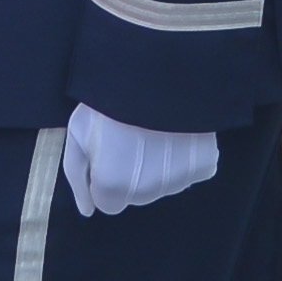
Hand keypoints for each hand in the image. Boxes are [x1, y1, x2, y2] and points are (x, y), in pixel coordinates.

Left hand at [61, 105, 222, 216]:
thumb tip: (87, 210)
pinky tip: (176, 134)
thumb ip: (78, 176)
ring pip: (163, 185)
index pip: (109, 203)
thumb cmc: (110, 100)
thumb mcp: (78, 133)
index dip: (107, 177)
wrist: (159, 69)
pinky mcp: (203, 164)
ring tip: (154, 130)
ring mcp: (177, 179)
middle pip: (137, 195)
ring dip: (157, 166)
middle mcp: (146, 191)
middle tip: (132, 137)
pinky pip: (190, 171)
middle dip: (132, 173)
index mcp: (112, 185)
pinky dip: (183, 158)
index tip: (111, 152)